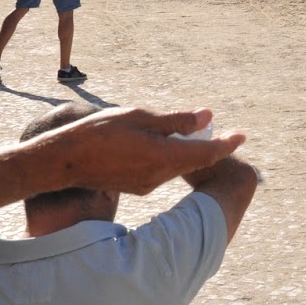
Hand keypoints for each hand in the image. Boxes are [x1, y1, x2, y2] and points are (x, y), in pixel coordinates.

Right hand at [34, 107, 246, 194]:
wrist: (63, 161)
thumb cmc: (99, 132)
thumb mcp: (140, 118)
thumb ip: (175, 121)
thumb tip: (207, 117)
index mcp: (164, 157)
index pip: (207, 153)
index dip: (227, 144)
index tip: (242, 136)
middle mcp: (159, 176)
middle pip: (195, 161)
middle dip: (210, 146)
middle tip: (221, 130)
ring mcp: (148, 184)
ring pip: (179, 166)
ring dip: (189, 150)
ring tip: (193, 131)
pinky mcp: (137, 187)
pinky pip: (163, 170)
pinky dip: (172, 156)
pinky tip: (165, 142)